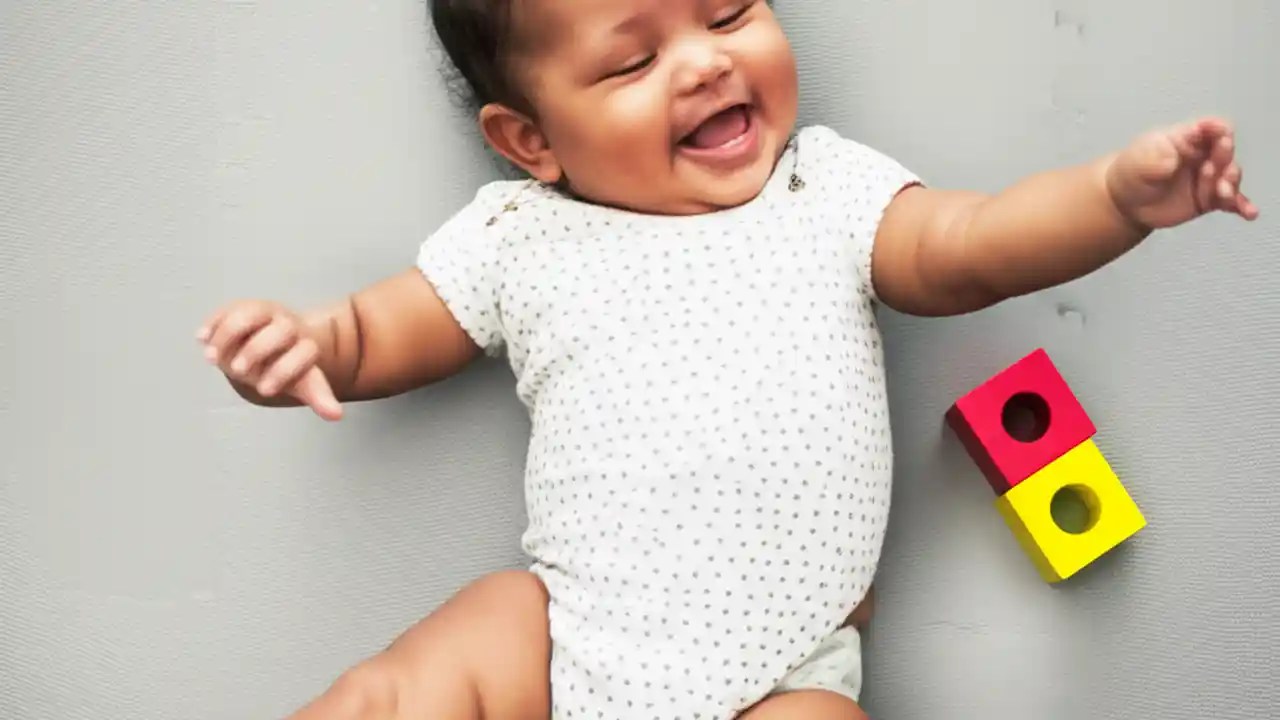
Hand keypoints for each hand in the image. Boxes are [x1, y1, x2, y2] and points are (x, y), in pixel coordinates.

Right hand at [197, 300, 343, 420]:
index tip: (265, 391)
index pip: (304, 353)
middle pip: (281, 330)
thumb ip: (318, 397)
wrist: (278, 342)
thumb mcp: (304, 383)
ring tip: (211, 359)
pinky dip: (213, 322)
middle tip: (239, 372)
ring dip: (229, 335)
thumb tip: (336, 416)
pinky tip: (201, 338)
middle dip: (258, 350)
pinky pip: (227, 309)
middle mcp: (288, 324)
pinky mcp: (241, 307)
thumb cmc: (288, 367)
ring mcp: (264, 312)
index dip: (284, 371)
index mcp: (307, 344)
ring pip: (250, 314)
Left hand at [1106, 117, 1258, 230]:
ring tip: (1223, 193)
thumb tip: (1173, 155)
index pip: (1211, 128)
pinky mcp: (1209, 199)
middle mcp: (1203, 156)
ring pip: (1230, 177)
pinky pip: (1230, 202)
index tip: (1220, 138)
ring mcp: (1208, 178)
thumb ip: (1159, 156)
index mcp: (1188, 138)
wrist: (1124, 202)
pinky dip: (1241, 206)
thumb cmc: (1132, 171)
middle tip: (1215, 169)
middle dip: (1225, 159)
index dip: (1218, 131)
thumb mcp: (1140, 158)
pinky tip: (1248, 212)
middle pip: (1225, 152)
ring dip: (1231, 184)